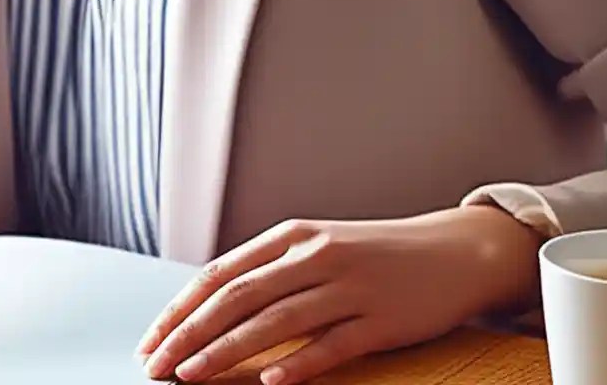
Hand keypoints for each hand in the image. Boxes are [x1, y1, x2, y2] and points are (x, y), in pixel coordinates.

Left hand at [137, 207, 542, 383]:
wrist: (456, 251)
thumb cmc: (376, 255)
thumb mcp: (317, 247)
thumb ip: (269, 272)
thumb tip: (207, 308)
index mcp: (292, 236)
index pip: (221, 274)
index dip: (180, 309)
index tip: (151, 340)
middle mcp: (316, 255)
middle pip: (238, 297)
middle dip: (190, 334)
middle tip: (157, 366)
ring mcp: (350, 286)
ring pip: (276, 322)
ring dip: (227, 352)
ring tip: (192, 376)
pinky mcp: (383, 319)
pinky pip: (333, 345)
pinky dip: (299, 364)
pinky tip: (271, 382)